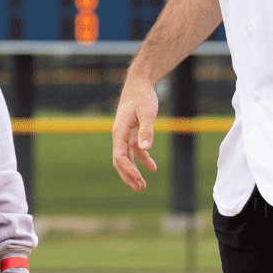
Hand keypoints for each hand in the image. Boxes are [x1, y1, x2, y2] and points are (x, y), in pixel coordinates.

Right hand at [111, 75, 159, 190]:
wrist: (139, 84)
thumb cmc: (142, 97)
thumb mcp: (147, 113)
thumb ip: (147, 130)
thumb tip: (145, 148)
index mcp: (119, 132)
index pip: (119, 156)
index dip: (128, 169)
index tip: (138, 178)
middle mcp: (119, 136)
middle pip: (120, 161)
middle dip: (128, 176)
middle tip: (140, 188)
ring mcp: (125, 136)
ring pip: (127, 159)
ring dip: (134, 172)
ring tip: (143, 186)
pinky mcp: (133, 133)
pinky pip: (136, 151)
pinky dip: (143, 160)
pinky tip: (152, 168)